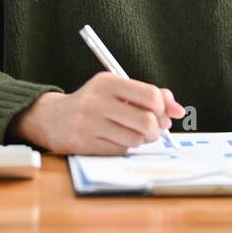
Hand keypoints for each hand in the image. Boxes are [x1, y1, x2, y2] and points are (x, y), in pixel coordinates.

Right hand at [7, 73, 186, 154]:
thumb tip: (178, 111)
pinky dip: (124, 148)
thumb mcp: (118, 91)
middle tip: (152, 131)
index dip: (162, 109)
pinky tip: (115, 140)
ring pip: (135, 139)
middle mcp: (97, 100)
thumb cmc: (94, 103)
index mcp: (108, 82)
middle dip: (156, 130)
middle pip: (146, 121)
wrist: (52, 118)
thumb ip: (150, 96)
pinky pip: (119, 150)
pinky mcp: (83, 143)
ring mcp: (88, 122)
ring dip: (140, 141)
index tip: (162, 115)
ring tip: (132, 135)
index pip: (150, 95)